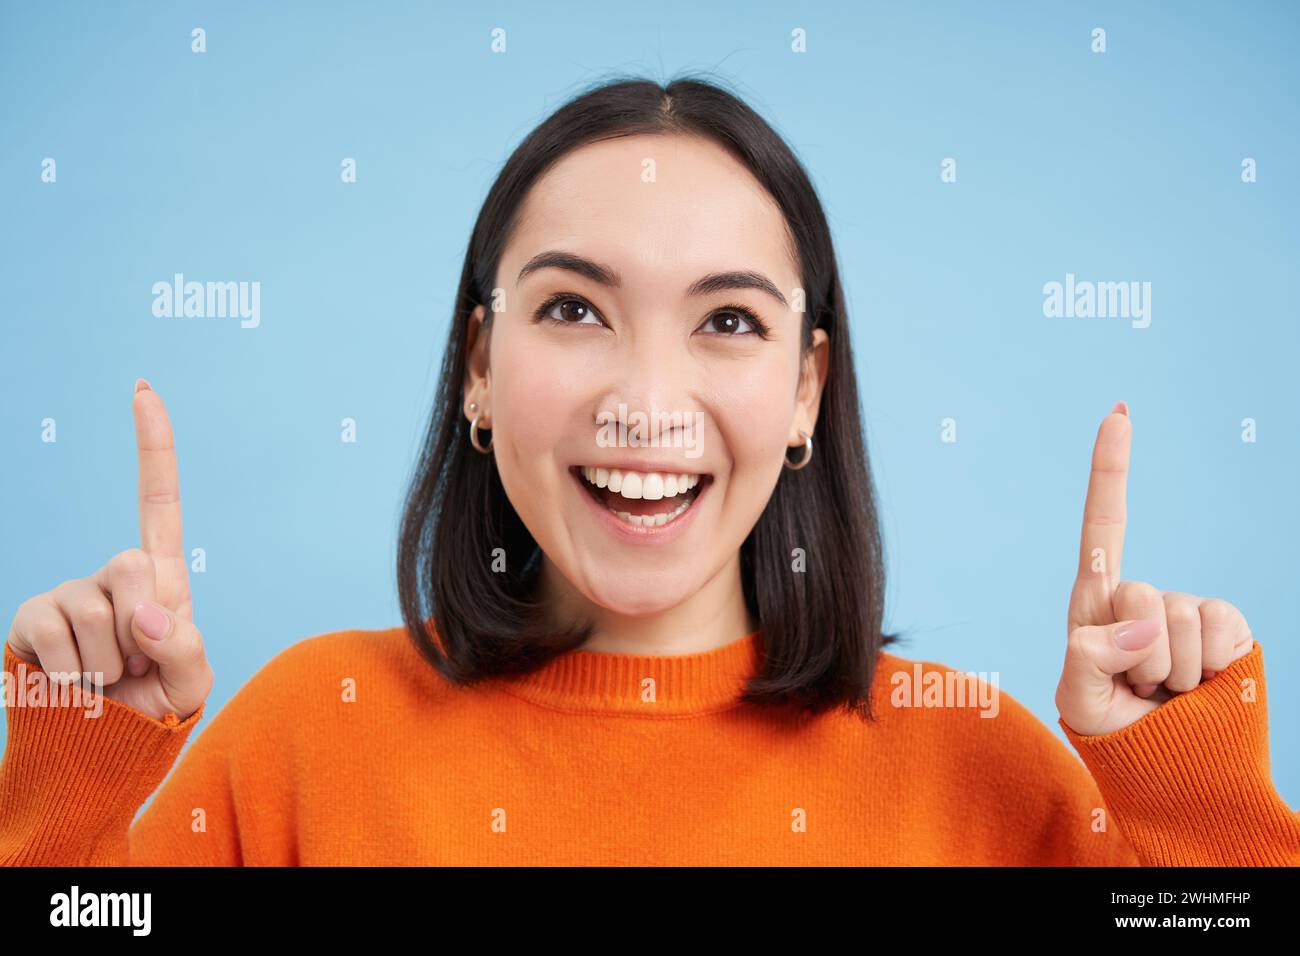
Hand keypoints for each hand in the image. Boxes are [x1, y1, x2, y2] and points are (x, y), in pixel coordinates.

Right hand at [6, 379, 212, 720]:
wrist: (104, 747)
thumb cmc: (156, 705)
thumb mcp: (190, 681)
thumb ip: (184, 649)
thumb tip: (147, 615)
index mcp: (161, 577)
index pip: (158, 502)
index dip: (152, 446)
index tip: (142, 390)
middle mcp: (111, 574)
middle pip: (128, 562)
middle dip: (140, 623)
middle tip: (139, 662)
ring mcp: (67, 593)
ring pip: (94, 610)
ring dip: (109, 661)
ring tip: (111, 678)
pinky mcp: (31, 619)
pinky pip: (57, 639)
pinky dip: (76, 675)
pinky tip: (78, 683)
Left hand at [1055, 402, 1253, 736]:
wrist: (1170, 768)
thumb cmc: (1114, 730)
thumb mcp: (1080, 698)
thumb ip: (1089, 659)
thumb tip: (1141, 627)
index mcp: (1097, 602)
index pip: (1104, 528)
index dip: (1112, 469)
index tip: (1119, 412)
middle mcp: (1145, 596)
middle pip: (1138, 593)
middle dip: (1134, 653)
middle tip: (1135, 686)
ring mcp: (1189, 610)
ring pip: (1180, 619)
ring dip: (1171, 671)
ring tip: (1164, 692)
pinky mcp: (1230, 630)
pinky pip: (1223, 631)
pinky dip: (1211, 666)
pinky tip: (1201, 686)